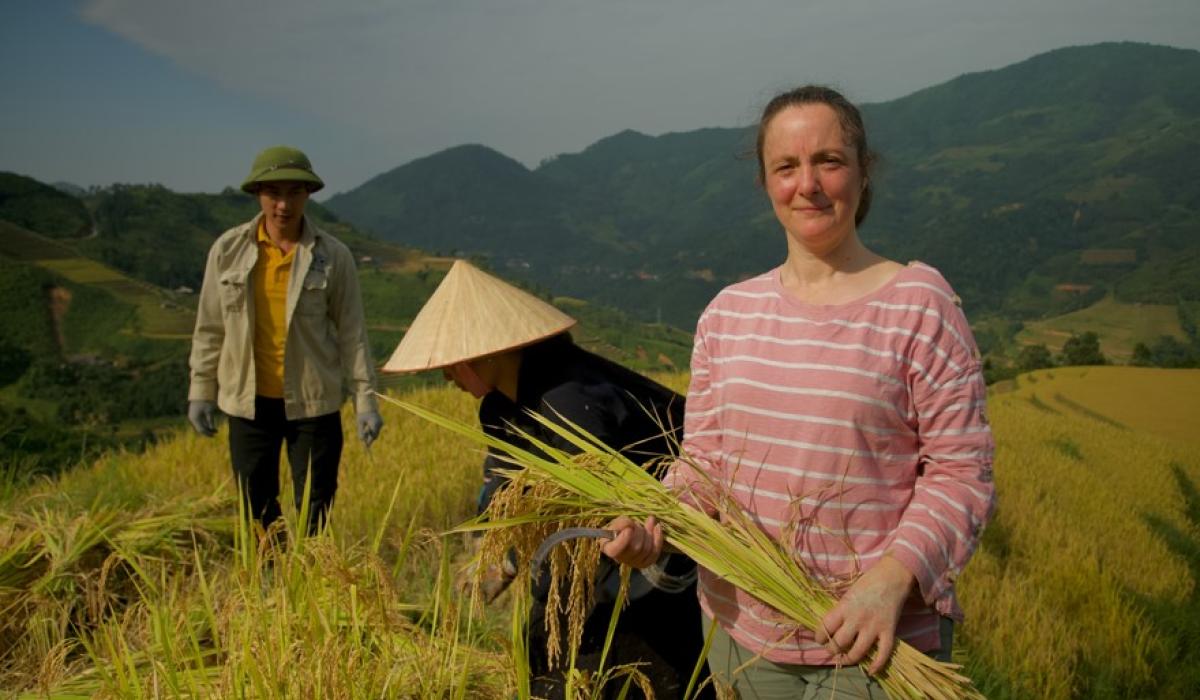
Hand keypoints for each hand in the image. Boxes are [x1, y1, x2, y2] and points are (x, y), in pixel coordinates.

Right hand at [187, 400, 216, 436]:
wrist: (200, 391)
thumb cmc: (206, 400)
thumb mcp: (209, 411)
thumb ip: (210, 420)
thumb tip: (212, 429)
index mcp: (195, 418)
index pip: (201, 429)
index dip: (208, 433)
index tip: (215, 435)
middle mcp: (192, 418)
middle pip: (199, 428)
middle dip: (207, 431)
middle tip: (215, 434)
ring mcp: (192, 416)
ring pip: (199, 425)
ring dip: (206, 428)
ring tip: (215, 430)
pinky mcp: (194, 414)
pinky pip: (199, 421)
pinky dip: (205, 424)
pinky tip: (211, 426)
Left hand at [356, 410, 382, 447]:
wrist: (368, 407)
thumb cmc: (362, 415)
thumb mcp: (359, 423)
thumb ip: (360, 431)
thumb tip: (362, 440)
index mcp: (374, 422)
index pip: (373, 434)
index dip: (369, 441)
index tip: (366, 447)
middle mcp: (380, 423)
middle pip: (375, 435)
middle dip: (370, 439)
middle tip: (365, 444)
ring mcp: (381, 423)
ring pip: (376, 433)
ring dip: (371, 435)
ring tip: (365, 430)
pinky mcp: (381, 423)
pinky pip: (377, 430)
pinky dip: (373, 431)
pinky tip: (368, 426)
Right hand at [600, 516, 662, 568]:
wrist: (625, 535)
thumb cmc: (618, 529)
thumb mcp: (616, 522)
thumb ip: (621, 523)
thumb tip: (630, 525)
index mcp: (610, 548)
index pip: (615, 550)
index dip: (624, 540)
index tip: (629, 529)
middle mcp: (621, 559)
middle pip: (635, 548)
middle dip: (639, 532)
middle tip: (637, 524)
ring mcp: (634, 563)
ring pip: (647, 549)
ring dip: (649, 533)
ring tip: (648, 522)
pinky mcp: (645, 562)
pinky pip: (655, 552)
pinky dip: (658, 539)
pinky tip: (657, 527)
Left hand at [814, 555, 915, 673]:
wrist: (892, 577)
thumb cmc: (867, 582)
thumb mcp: (848, 593)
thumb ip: (841, 610)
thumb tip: (831, 626)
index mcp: (844, 607)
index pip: (825, 627)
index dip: (819, 637)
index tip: (820, 639)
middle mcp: (856, 619)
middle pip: (839, 643)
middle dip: (833, 650)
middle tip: (832, 650)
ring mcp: (873, 627)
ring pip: (858, 652)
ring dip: (849, 659)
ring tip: (844, 660)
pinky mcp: (888, 631)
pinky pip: (883, 653)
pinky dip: (877, 665)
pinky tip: (870, 671)